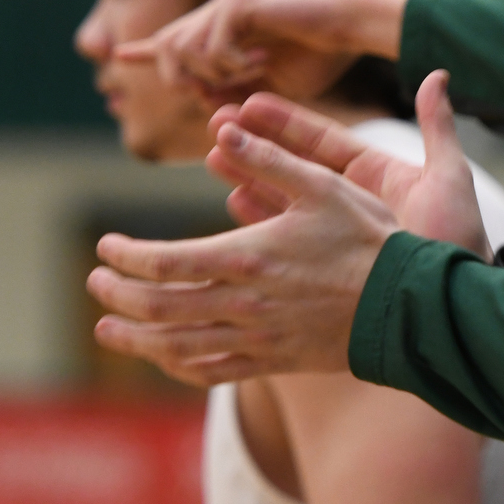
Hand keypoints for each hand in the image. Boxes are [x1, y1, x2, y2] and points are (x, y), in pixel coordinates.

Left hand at [90, 73, 487, 385]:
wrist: (409, 306)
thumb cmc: (369, 239)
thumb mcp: (326, 186)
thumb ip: (272, 159)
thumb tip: (224, 132)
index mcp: (247, 256)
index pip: (163, 262)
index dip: (125, 256)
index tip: (105, 246)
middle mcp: (243, 303)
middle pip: (158, 307)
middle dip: (117, 295)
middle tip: (95, 282)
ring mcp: (256, 338)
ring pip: (176, 347)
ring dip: (135, 338)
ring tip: (108, 326)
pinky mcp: (272, 361)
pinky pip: (211, 371)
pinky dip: (176, 365)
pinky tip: (162, 356)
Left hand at [114, 0, 410, 102]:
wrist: (350, 28)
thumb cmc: (317, 56)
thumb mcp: (267, 88)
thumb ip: (232, 94)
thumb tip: (200, 101)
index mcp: (220, 31)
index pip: (171, 40)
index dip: (145, 50)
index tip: (119, 56)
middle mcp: (215, 13)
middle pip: (167, 48)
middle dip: (184, 79)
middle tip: (221, 88)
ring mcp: (224, 4)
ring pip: (185, 49)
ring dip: (216, 73)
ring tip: (254, 70)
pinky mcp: (238, 2)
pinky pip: (212, 45)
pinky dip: (233, 63)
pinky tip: (262, 59)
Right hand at [213, 73, 490, 260]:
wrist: (457, 308)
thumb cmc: (459, 243)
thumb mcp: (449, 179)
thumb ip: (438, 127)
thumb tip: (438, 74)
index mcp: (379, 175)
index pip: (324, 141)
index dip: (287, 122)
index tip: (251, 103)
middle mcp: (354, 202)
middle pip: (295, 165)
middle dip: (256, 144)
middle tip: (216, 122)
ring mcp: (338, 235)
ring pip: (285, 198)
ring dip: (249, 177)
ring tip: (213, 158)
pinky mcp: (327, 265)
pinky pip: (287, 239)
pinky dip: (260, 221)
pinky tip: (233, 204)